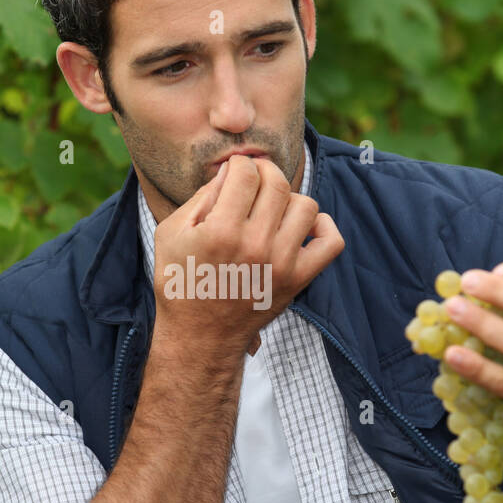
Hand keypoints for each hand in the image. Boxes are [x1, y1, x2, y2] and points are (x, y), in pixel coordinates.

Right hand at [152, 154, 344, 359]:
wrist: (201, 337)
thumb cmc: (182, 283)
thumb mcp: (171, 234)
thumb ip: (201, 197)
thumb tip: (231, 170)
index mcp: (221, 231)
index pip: (246, 172)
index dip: (239, 165)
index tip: (234, 174)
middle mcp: (255, 245)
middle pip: (277, 183)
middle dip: (264, 173)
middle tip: (253, 184)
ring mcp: (282, 263)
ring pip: (305, 205)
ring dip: (289, 199)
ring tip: (271, 210)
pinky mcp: (299, 279)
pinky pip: (331, 241)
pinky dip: (322, 227)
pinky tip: (300, 228)